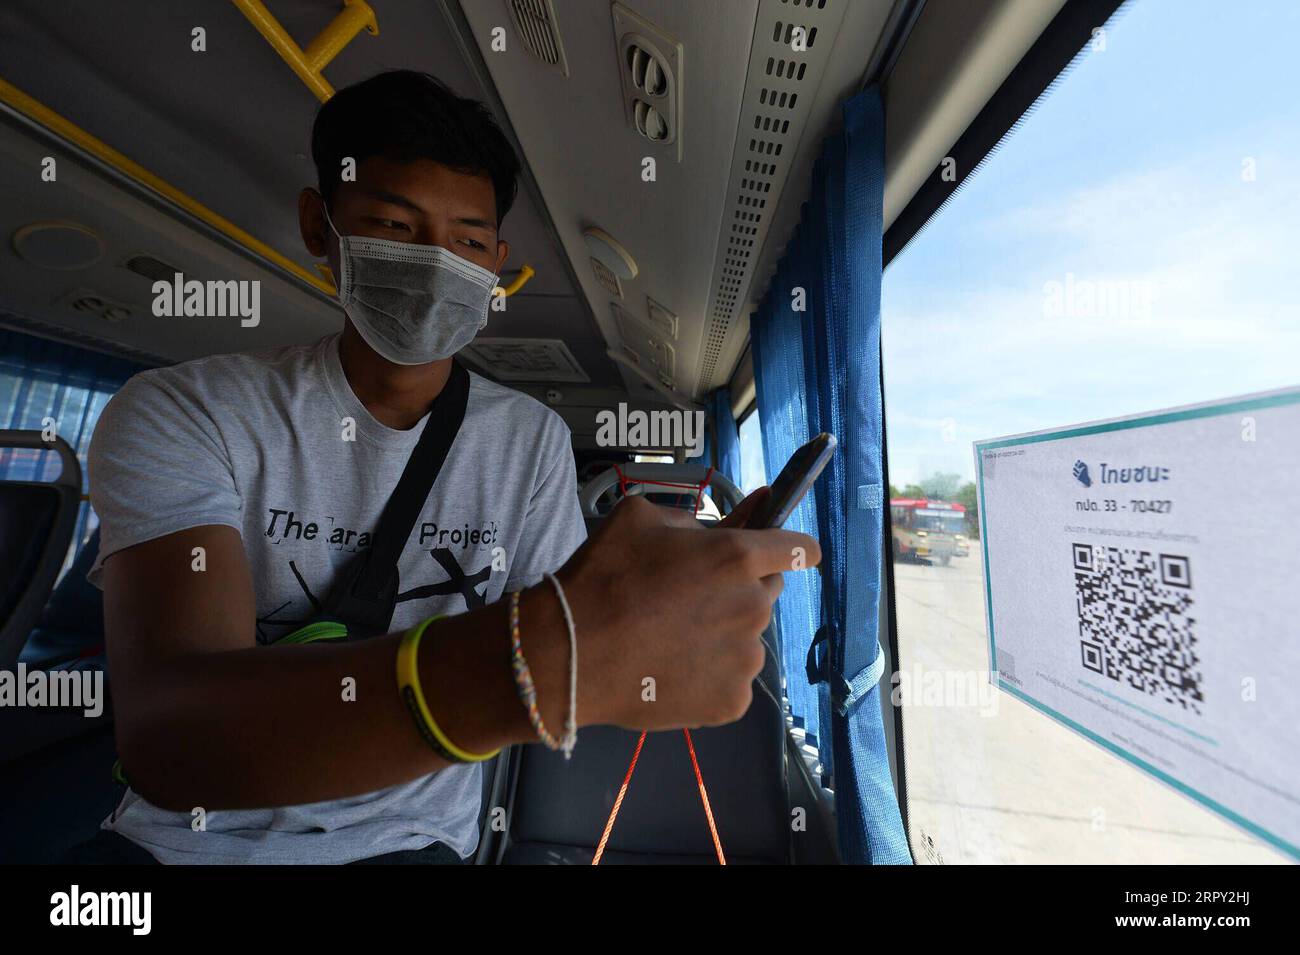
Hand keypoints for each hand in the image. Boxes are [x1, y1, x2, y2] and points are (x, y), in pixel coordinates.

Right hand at [557, 493, 819, 730]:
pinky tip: (672, 670)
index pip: (799, 548)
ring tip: (672, 639)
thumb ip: (693, 520)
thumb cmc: (602, 578)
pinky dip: (711, 675)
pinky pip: (732, 680)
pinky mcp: (732, 702)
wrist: (569, 655)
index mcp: (737, 557)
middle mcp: (752, 607)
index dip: (792, 546)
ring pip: (748, 638)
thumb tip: (732, 519)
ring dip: (725, 634)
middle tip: (693, 597)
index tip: (784, 552)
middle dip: (742, 588)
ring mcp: (746, 660)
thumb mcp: (640, 518)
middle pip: (769, 592)